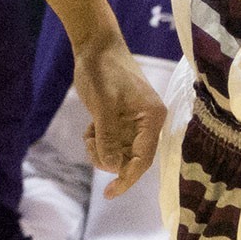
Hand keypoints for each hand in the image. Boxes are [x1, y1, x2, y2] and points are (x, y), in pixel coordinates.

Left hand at [73, 32, 165, 198]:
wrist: (96, 46)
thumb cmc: (102, 72)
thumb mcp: (102, 107)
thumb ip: (109, 139)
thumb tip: (113, 168)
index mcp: (152, 118)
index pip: (143, 159)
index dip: (127, 179)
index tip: (109, 193)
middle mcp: (149, 122)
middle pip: (132, 159)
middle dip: (109, 159)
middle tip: (89, 145)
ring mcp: (136, 122)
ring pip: (120, 153)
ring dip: (101, 149)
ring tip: (88, 133)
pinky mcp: (123, 119)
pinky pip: (113, 142)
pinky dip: (99, 140)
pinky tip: (90, 126)